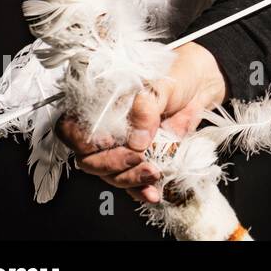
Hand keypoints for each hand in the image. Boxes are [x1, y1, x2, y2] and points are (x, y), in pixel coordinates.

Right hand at [55, 42, 227, 203]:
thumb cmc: (173, 77)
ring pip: (110, 175)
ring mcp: (121, 149)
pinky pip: (132, 183)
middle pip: (89, 160)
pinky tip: (152, 193)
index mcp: (98, 107)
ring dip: (130, 179)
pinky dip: (141, 191)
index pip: (71, 130)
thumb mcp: (159, 85)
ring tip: (153, 173)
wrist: (200, 86)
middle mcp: (104, 131)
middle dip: (112, 164)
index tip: (108, 141)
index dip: (84, 140)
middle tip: (138, 157)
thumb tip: (137, 140)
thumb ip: (146, 108)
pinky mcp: (140, 162)